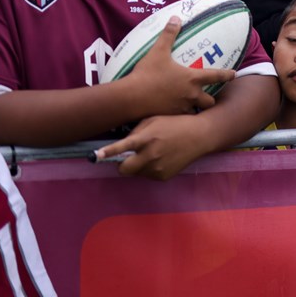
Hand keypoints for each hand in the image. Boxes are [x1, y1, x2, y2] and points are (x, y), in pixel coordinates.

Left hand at [96, 114, 210, 180]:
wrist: (200, 136)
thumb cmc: (175, 123)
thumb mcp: (154, 119)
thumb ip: (136, 131)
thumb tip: (121, 144)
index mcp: (146, 138)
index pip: (123, 147)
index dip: (107, 152)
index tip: (95, 156)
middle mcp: (151, 155)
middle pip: (124, 169)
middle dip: (122, 165)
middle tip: (128, 157)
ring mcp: (157, 167)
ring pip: (136, 173)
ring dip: (138, 165)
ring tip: (153, 153)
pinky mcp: (164, 176)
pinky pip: (148, 175)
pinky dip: (150, 168)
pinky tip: (162, 158)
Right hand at [120, 19, 233, 115]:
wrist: (131, 98)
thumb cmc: (146, 74)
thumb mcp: (158, 51)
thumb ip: (169, 35)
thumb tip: (176, 18)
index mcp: (192, 79)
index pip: (216, 76)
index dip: (227, 75)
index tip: (234, 75)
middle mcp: (191, 95)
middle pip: (210, 101)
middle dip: (210, 100)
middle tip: (207, 97)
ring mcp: (182, 108)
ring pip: (197, 112)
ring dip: (196, 109)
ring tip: (192, 107)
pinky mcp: (171, 118)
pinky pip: (182, 119)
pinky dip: (181, 116)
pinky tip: (175, 114)